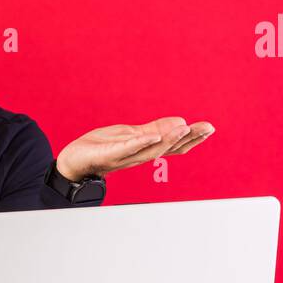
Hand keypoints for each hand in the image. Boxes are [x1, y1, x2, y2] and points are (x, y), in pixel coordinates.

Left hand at [56, 116, 214, 180]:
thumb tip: (180, 122)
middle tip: (207, 128)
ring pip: (152, 149)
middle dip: (189, 138)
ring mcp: (125, 157)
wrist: (73, 161)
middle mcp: (139, 156)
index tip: (209, 128)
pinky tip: (153, 136)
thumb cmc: (101, 148)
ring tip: (185, 128)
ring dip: (170, 139)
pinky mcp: (109, 155)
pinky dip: (141, 143)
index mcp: (145, 150)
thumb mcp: (130, 134)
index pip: (173, 145)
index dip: (192, 137)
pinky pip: (127, 149)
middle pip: (168, 148)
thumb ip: (153, 129)